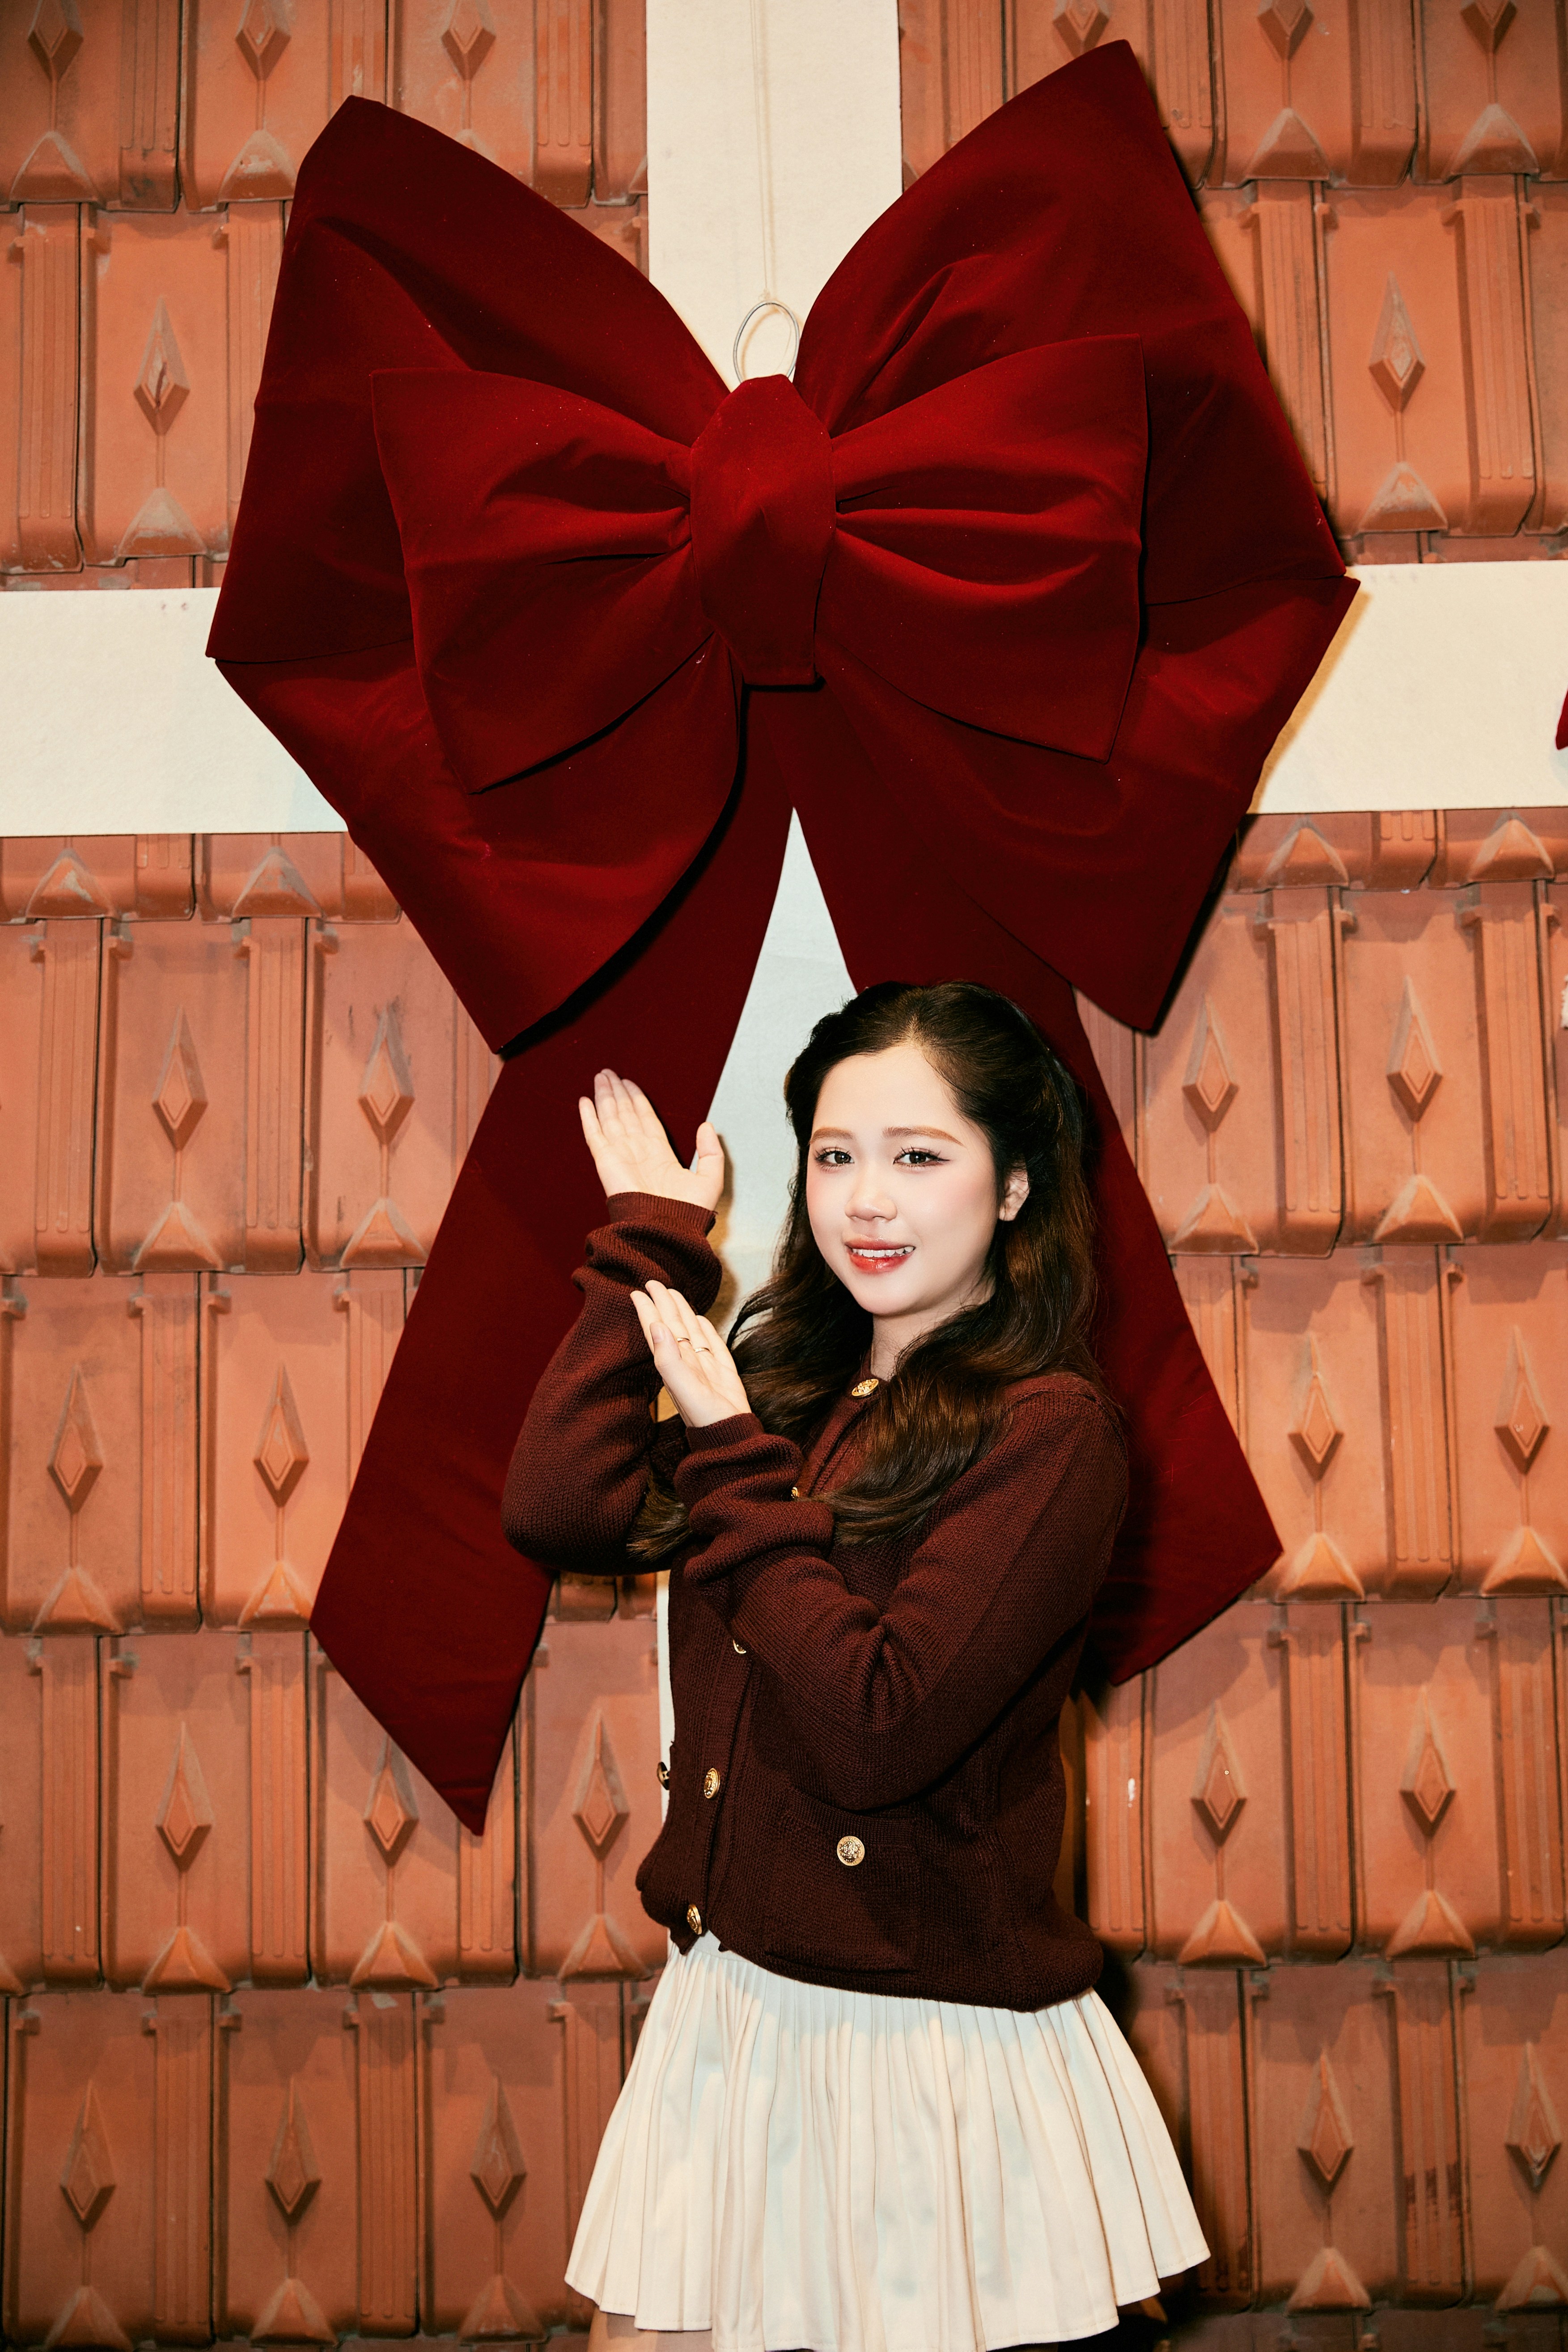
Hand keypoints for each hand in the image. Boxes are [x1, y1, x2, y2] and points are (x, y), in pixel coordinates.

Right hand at [578, 1069, 724, 1210]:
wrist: (667, 1230)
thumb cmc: (687, 1213)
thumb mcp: (711, 1179)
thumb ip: (711, 1151)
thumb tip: (707, 1125)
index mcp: (660, 1155)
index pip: (646, 1119)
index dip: (637, 1099)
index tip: (630, 1083)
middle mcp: (638, 1152)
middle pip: (625, 1114)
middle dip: (617, 1093)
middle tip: (609, 1073)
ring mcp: (620, 1155)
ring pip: (610, 1118)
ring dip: (604, 1097)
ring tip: (600, 1077)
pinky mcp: (606, 1161)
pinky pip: (595, 1135)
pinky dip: (589, 1118)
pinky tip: (584, 1101)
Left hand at [630, 1281, 750, 1428]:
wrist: (732, 1438)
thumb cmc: (706, 1418)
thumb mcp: (684, 1388)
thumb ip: (669, 1359)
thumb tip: (656, 1325)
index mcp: (674, 1365)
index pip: (658, 1331)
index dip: (648, 1311)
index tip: (637, 1292)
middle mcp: (687, 1364)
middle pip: (673, 1327)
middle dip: (664, 1305)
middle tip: (654, 1282)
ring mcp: (705, 1368)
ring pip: (691, 1333)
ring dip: (682, 1313)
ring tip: (674, 1294)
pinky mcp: (723, 1373)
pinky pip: (713, 1346)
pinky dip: (706, 1331)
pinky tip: (700, 1320)